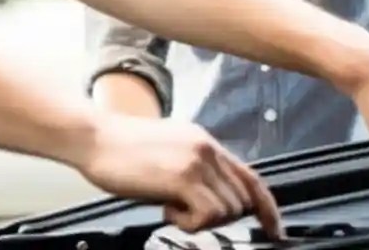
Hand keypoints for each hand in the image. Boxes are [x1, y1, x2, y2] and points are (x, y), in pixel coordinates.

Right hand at [76, 114, 283, 239]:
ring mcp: (197, 161)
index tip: (274, 231)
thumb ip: (194, 166)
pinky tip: (167, 213)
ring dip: (202, 221)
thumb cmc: (120, 148)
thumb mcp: (168, 150)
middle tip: (187, 215)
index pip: (251, 178)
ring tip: (172, 210)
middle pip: (242, 200)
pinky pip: (208, 215)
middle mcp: (207, 148)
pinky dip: (190, 224)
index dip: (268, 208)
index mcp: (205, 142)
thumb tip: (210, 198)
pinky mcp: (183, 177)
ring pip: (228, 210)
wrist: (94, 138)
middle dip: (222, 218)